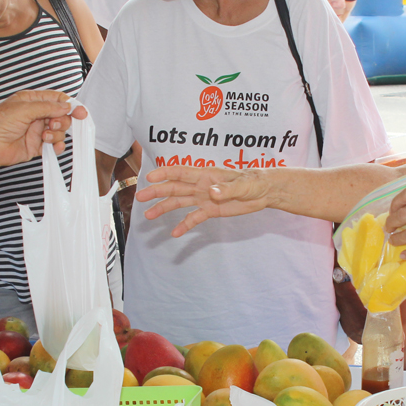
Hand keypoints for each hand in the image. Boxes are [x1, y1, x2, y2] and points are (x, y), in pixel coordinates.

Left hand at [0, 91, 83, 167]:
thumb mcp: (24, 109)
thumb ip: (48, 107)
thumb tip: (67, 106)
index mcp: (31, 101)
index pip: (56, 99)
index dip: (69, 105)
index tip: (80, 112)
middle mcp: (35, 115)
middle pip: (60, 115)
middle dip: (61, 121)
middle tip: (53, 125)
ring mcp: (36, 131)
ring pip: (58, 131)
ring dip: (57, 134)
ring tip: (45, 137)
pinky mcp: (36, 146)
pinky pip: (53, 145)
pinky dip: (57, 146)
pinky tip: (53, 147)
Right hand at [137, 166, 272, 236]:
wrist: (264, 192)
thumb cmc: (254, 181)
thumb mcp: (243, 185)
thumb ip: (227, 189)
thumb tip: (212, 192)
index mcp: (206, 175)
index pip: (181, 172)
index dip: (165, 173)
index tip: (150, 178)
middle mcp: (201, 185)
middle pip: (174, 187)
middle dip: (157, 192)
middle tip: (140, 197)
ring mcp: (204, 198)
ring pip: (179, 202)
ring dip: (164, 208)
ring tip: (148, 216)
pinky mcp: (210, 210)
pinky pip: (193, 218)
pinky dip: (184, 225)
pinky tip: (174, 233)